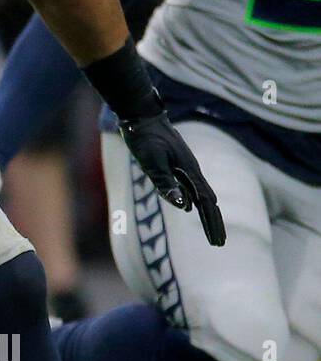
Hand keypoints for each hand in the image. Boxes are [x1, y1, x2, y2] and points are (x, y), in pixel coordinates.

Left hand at [119, 112, 225, 246]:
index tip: (217, 242)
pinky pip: (189, 187)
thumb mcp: (152, 163)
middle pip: (208, 202)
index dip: (211, 223)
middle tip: (218, 244)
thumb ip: (166, 184)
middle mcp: (192, 171)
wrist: (142, 116)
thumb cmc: (145, 139)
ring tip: (209, 232)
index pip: (205, 203)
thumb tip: (183, 207)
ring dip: (205, 214)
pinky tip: (187, 207)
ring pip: (200, 195)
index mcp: (190, 172)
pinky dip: (192, 201)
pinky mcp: (177, 164)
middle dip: (213, 223)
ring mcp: (185, 167)